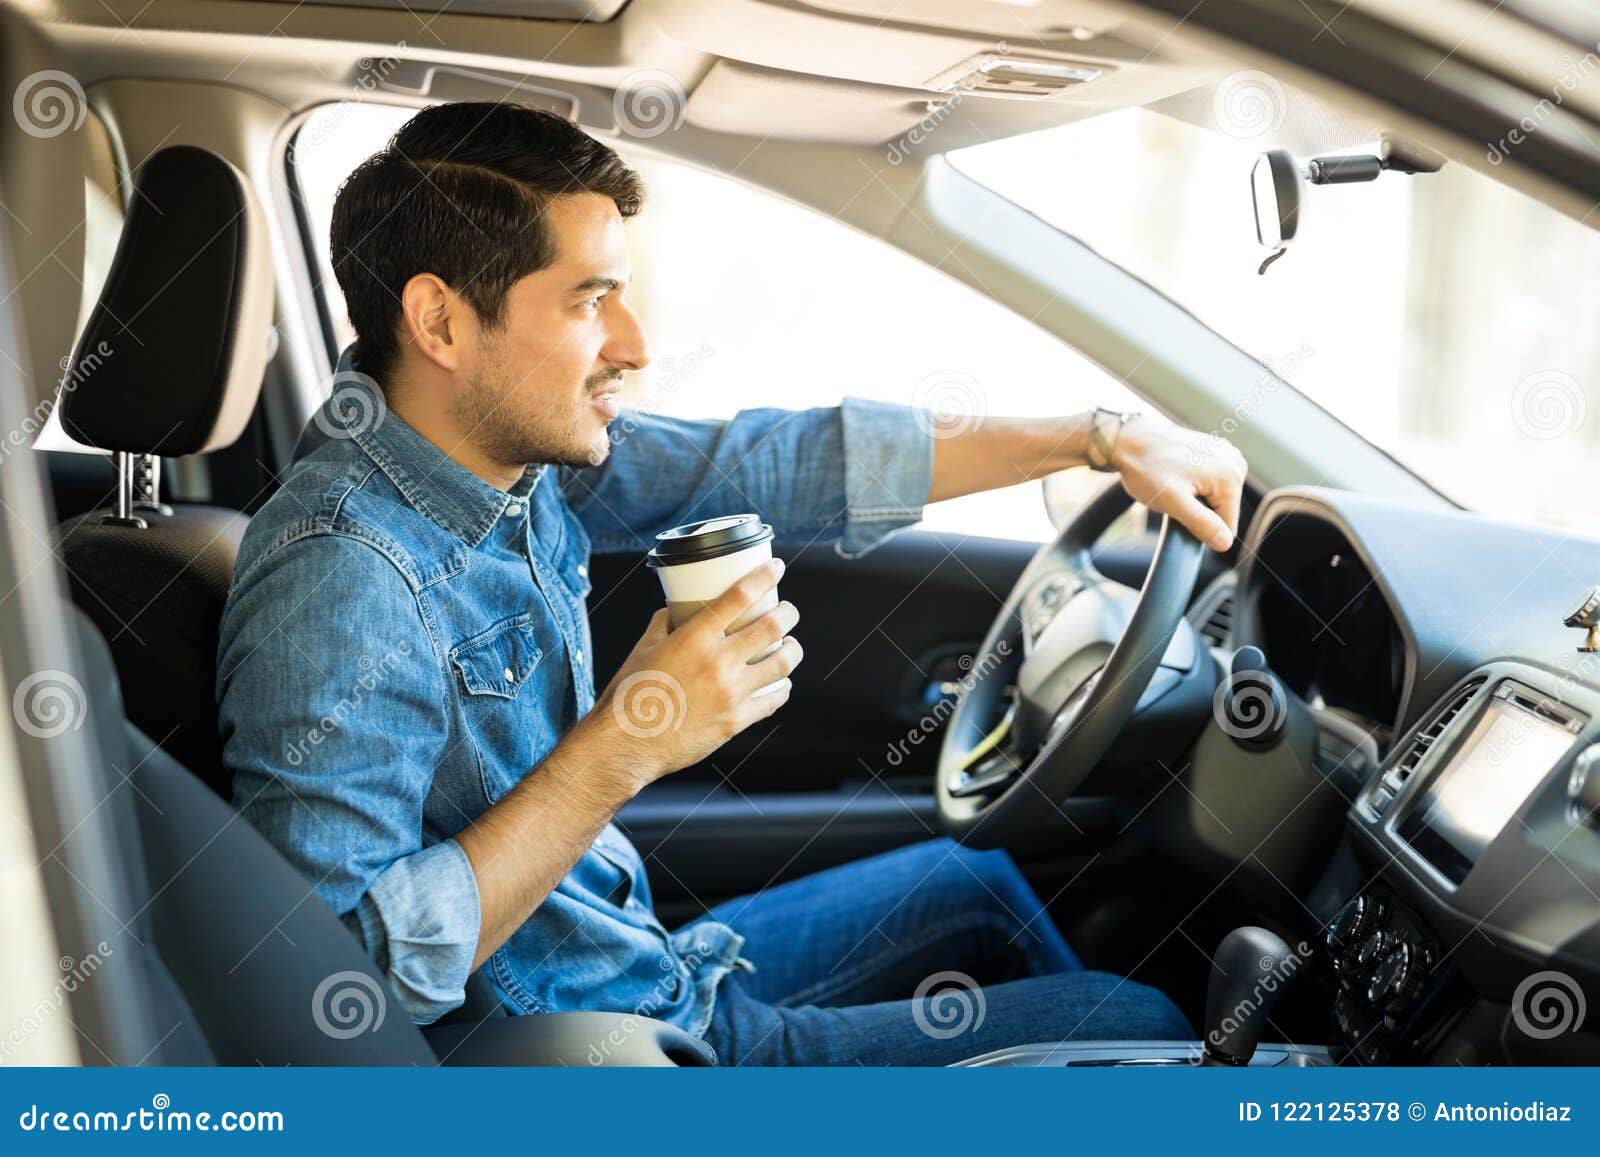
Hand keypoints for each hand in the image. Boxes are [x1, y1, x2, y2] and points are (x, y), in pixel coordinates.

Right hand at [591, 558, 801, 784]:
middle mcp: (718, 662)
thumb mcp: (643, 648)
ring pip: (783, 663)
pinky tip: (781, 683)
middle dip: (789, 614)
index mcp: (694, 637)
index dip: (766, 575)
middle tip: (789, 611)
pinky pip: (773, 700)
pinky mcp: (736, 721)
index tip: (778, 568)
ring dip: (793, 649)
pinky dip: (782, 688)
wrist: (625, 745)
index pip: (741, 595)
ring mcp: (730, 693)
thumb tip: (678, 609)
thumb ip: (664, 623)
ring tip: (791, 645)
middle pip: (773, 627)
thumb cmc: (628, 695)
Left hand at [1110, 418, 1247, 551]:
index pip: (1227, 526)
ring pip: (1216, 498)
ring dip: (1195, 499)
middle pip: (1223, 510)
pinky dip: (1195, 485)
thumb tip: (1225, 542)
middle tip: (1174, 495)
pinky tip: (1178, 474)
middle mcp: (1235, 462)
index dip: (1200, 527)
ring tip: (1174, 484)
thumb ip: (1203, 524)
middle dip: (1198, 511)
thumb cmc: (1146, 468)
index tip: (1180, 510)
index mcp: (1230, 476)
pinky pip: (1211, 483)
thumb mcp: (1173, 503)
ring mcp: (1226, 454)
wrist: (1129, 440)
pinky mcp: (1215, 451)